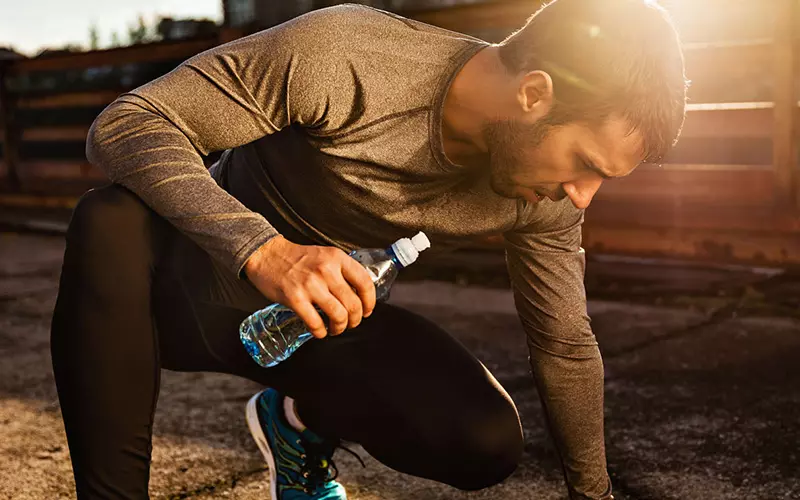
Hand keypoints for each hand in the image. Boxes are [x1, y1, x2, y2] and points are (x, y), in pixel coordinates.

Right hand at [243, 235, 375, 337]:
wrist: (266, 254)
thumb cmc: (296, 258)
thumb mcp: (324, 255)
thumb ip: (341, 271)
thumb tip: (357, 294)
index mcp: (337, 258)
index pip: (365, 283)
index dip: (369, 302)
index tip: (367, 311)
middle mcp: (326, 270)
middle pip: (353, 304)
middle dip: (355, 320)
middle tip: (350, 323)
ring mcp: (310, 285)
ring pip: (338, 315)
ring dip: (340, 328)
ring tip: (335, 328)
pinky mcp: (295, 298)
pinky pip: (315, 323)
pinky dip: (321, 332)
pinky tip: (319, 331)